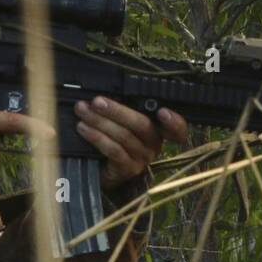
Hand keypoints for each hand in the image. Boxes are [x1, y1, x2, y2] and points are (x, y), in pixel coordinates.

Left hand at [73, 97, 188, 191]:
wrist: (102, 168)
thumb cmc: (114, 137)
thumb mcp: (121, 121)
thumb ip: (122, 109)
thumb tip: (106, 94)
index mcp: (157, 129)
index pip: (177, 128)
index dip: (174, 121)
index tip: (163, 112)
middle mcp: (154, 144)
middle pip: (141, 125)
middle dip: (117, 110)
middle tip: (97, 101)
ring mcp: (142, 158)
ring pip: (124, 136)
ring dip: (100, 122)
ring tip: (83, 112)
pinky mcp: (128, 168)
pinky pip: (114, 150)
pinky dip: (97, 137)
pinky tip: (84, 129)